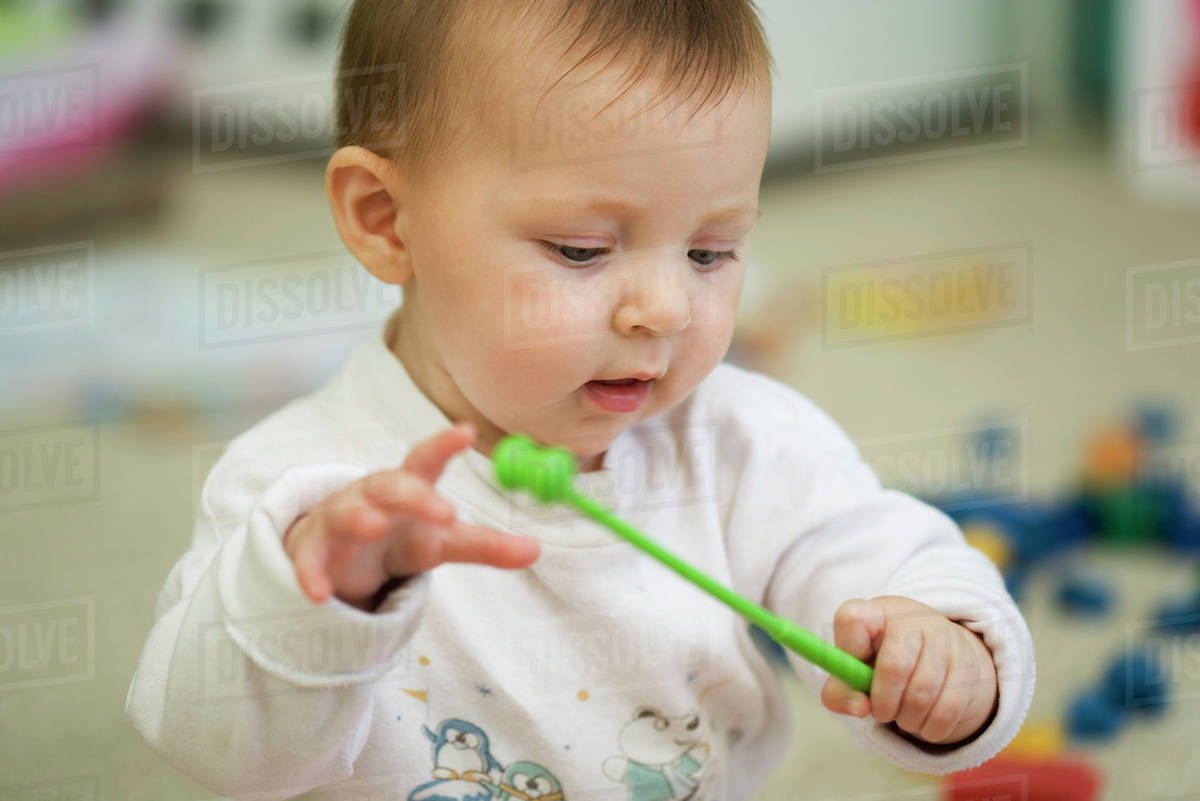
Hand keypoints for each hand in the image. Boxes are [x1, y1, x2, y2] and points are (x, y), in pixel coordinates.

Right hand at [282, 422, 539, 608]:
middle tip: (445, 510)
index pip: (426, 461)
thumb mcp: (443, 542)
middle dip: (413, 494)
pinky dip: (310, 574)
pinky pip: (309, 561)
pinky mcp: (313, 553)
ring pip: (345, 513)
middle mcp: (372, 497)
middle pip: (389, 486)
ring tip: (374, 526)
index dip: (444, 445)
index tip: (467, 431)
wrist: (341, 553)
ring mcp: (339, 521)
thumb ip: (485, 545)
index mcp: (407, 487)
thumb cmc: (400, 535)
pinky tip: (319, 594)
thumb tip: (536, 551)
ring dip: (358, 518)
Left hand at [820, 596, 998, 745]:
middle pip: (894, 666)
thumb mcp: (856, 672)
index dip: (847, 650)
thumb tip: (860, 708)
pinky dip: (931, 728)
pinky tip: (924, 723)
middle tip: (881, 713)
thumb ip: (842, 692)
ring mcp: (944, 637)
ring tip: (902, 717)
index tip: (850, 672)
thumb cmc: (883, 664)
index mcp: (874, 612)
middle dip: (883, 703)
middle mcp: (910, 619)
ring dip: (907, 719)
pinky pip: (948, 709)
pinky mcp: (969, 663)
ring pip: (922, 694)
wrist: (937, 656)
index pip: (852, 618)